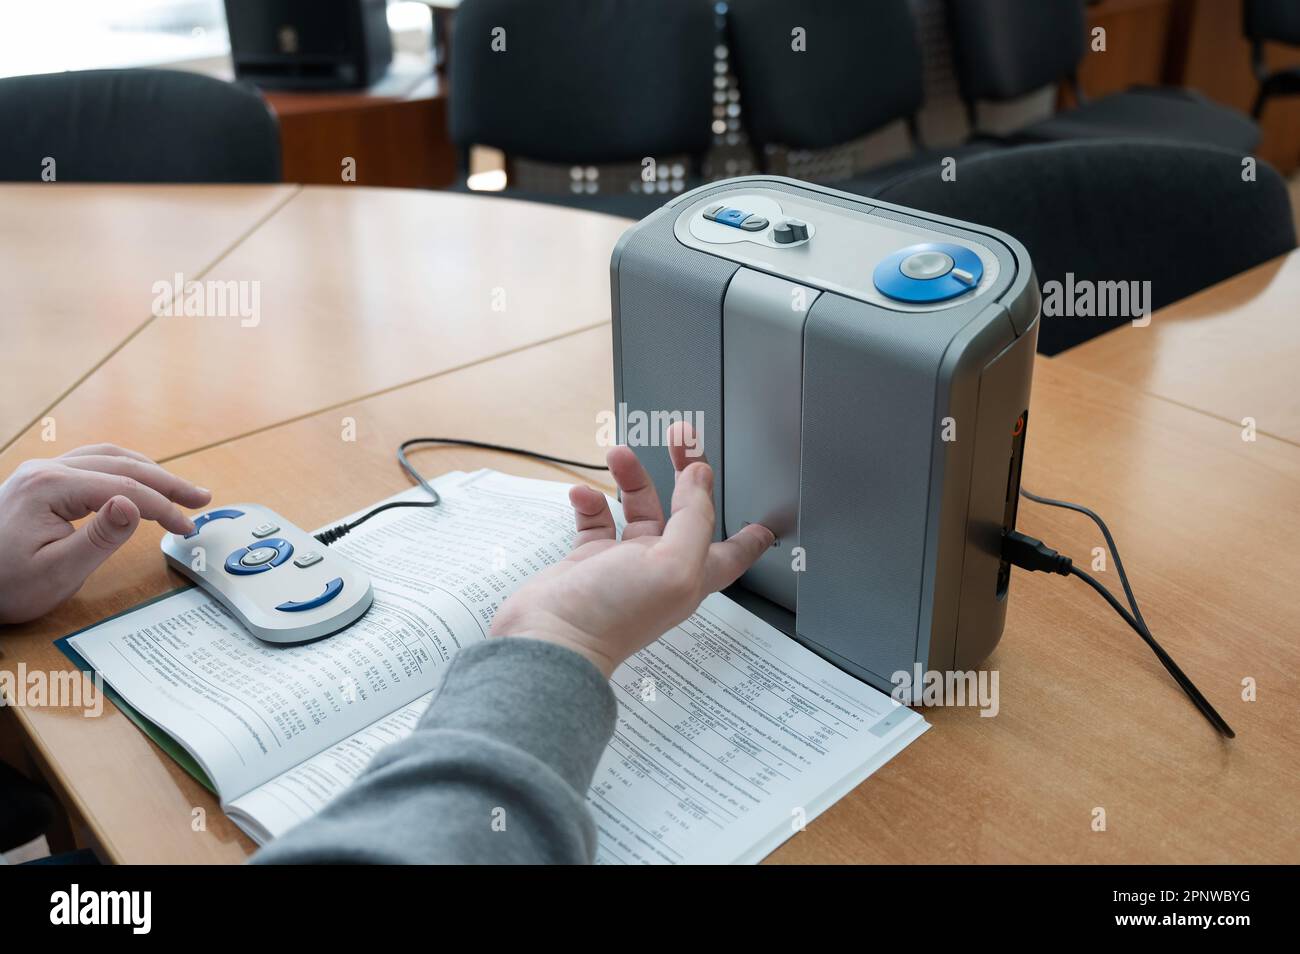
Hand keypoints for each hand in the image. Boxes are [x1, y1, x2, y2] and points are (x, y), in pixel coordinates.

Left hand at [0, 444, 210, 623]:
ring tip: (179, 489)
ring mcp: (41, 472)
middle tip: (201, 498)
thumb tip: (133, 504)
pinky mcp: (41, 481)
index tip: (187, 527)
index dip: (162, 507)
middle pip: (121, 464)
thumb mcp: (56, 572)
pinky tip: (140, 481)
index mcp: (49, 487)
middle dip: (166, 482)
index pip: (123, 488)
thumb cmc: (6, 586)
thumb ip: (98, 537)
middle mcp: (45, 469)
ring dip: (148, 470)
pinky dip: (125, 469)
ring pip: (108, 457)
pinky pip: (92, 463)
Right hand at [490, 424, 773, 677]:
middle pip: (683, 513)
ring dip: (630, 478)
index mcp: (691, 575)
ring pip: (637, 508)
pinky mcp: (588, 562)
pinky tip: (582, 493)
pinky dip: (590, 501)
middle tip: (679, 440)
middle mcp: (661, 568)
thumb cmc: (612, 615)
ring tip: (618, 455)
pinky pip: (596, 521)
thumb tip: (700, 478)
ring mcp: (623, 564)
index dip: (750, 537)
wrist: (550, 640)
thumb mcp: (672, 563)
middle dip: (684, 474)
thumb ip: (693, 516)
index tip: (766, 522)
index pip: (732, 553)